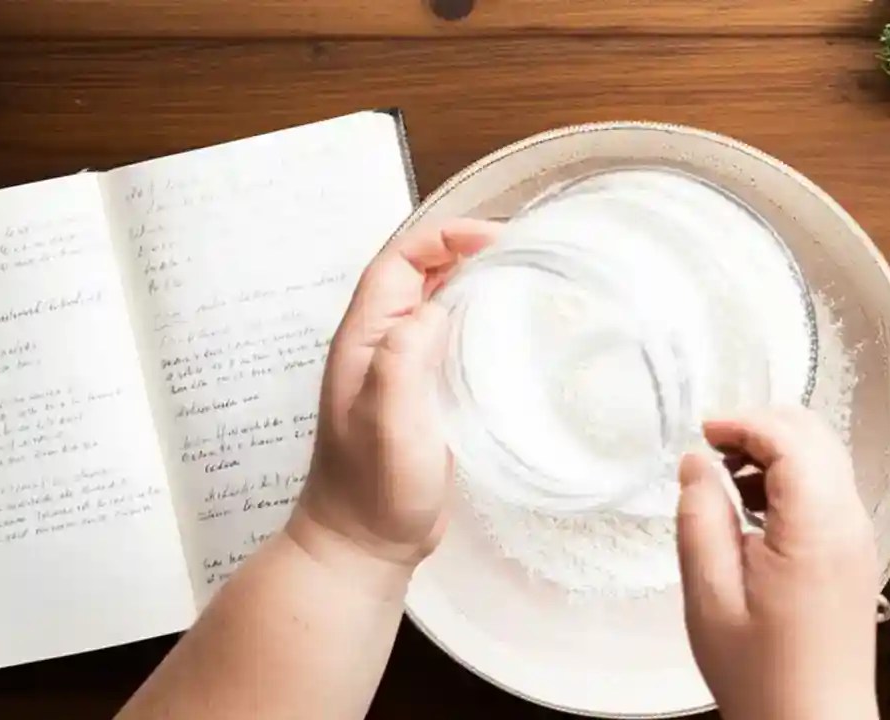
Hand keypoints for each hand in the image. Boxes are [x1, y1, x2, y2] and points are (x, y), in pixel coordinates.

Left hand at [289, 219, 497, 576]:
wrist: (365, 544)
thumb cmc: (374, 487)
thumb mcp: (388, 420)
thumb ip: (402, 358)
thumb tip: (437, 306)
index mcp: (364, 339)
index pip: (399, 262)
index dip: (443, 238)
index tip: (495, 240)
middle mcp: (380, 344)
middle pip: (419, 274)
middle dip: (464, 251)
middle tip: (521, 254)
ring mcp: (402, 370)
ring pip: (437, 305)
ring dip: (475, 285)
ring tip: (524, 282)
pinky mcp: (424, 394)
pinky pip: (451, 341)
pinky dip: (481, 325)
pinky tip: (514, 334)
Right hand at [677, 408, 879, 719]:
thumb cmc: (760, 671)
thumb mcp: (709, 593)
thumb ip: (700, 516)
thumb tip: (697, 462)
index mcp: (817, 525)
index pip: (790, 437)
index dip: (743, 422)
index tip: (703, 433)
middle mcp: (849, 521)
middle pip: (815, 435)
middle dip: (761, 428)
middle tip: (712, 449)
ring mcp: (858, 537)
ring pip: (824, 459)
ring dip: (777, 453)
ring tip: (728, 481)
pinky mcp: (855, 554)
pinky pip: (828, 491)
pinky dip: (792, 480)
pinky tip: (754, 511)